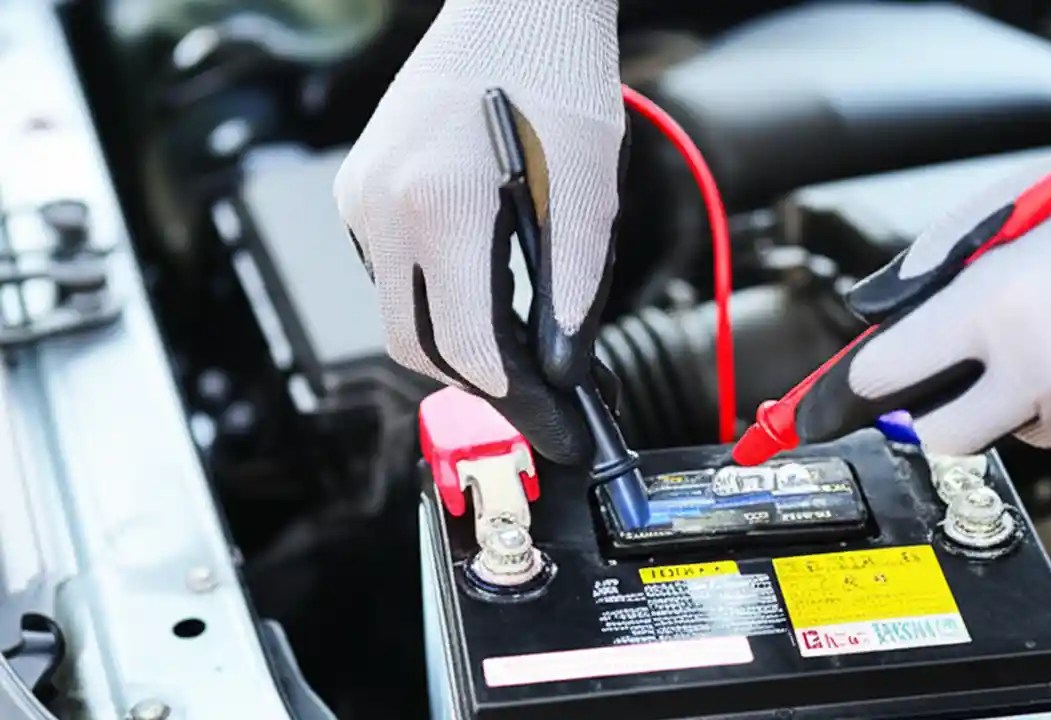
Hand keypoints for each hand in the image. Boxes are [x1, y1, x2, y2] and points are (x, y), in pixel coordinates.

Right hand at [334, 0, 625, 464]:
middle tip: (531, 386)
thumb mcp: (586, 187)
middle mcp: (383, 205)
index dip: (512, 392)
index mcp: (440, 205)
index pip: (465, 343)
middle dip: (474, 375)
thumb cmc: (553, 74)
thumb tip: (564, 360)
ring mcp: (361, 195)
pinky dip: (429, 291)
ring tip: (512, 333)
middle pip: (415, 342)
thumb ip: (574, 282)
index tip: (548, 416)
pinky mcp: (358, 186)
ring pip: (397, 309)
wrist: (512, 10)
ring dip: (450, 333)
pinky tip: (475, 279)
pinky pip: (386, 268)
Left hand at [795, 108, 1050, 459]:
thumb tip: (884, 308)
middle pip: (933, 435)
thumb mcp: (1026, 197)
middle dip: (924, 411)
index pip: (887, 372)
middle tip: (940, 382)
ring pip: (1015, 434)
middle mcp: (1045, 366)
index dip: (869, 376)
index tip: (863, 382)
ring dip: (1020, 400)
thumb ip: (940, 253)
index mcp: (1003, 301)